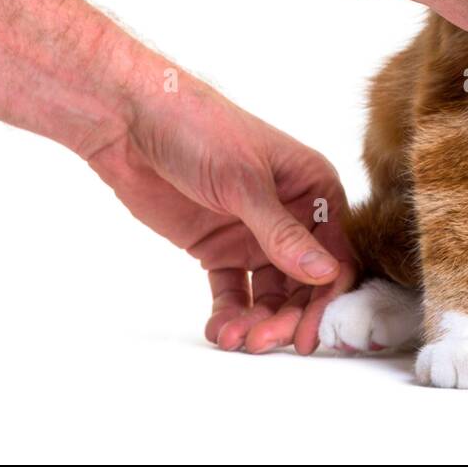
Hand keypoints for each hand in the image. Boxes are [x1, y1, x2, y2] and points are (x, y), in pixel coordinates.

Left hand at [85, 74, 355, 353]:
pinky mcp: (221, 247)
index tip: (308, 334)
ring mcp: (256, 233)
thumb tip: (327, 274)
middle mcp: (293, 214)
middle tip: (262, 343)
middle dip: (287, 314)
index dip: (326, 295)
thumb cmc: (201, 133)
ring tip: (233, 338)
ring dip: (258, 319)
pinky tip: (219, 329)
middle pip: (304, 279)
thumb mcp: (244, 183)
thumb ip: (282, 233)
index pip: (334, 251)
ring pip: (271, 290)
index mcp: (314, 188)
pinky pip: (235, 290)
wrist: (132, 123)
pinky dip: (230, 312)